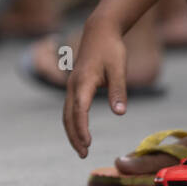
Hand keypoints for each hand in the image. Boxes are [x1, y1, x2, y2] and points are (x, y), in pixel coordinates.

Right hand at [63, 17, 127, 158]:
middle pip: (68, 116)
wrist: (99, 31)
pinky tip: (80, 131)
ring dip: (71, 131)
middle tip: (83, 155)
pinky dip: (72, 122)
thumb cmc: (111, 49)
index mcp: (83, 82)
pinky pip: (69, 108)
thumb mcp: (118, 69)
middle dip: (74, 136)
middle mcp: (73, 86)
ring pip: (66, 113)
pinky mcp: (75, 85)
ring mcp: (72, 85)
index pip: (79, 111)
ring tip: (81, 148)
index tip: (88, 144)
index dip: (82, 128)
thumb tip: (120, 113)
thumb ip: (118, 91)